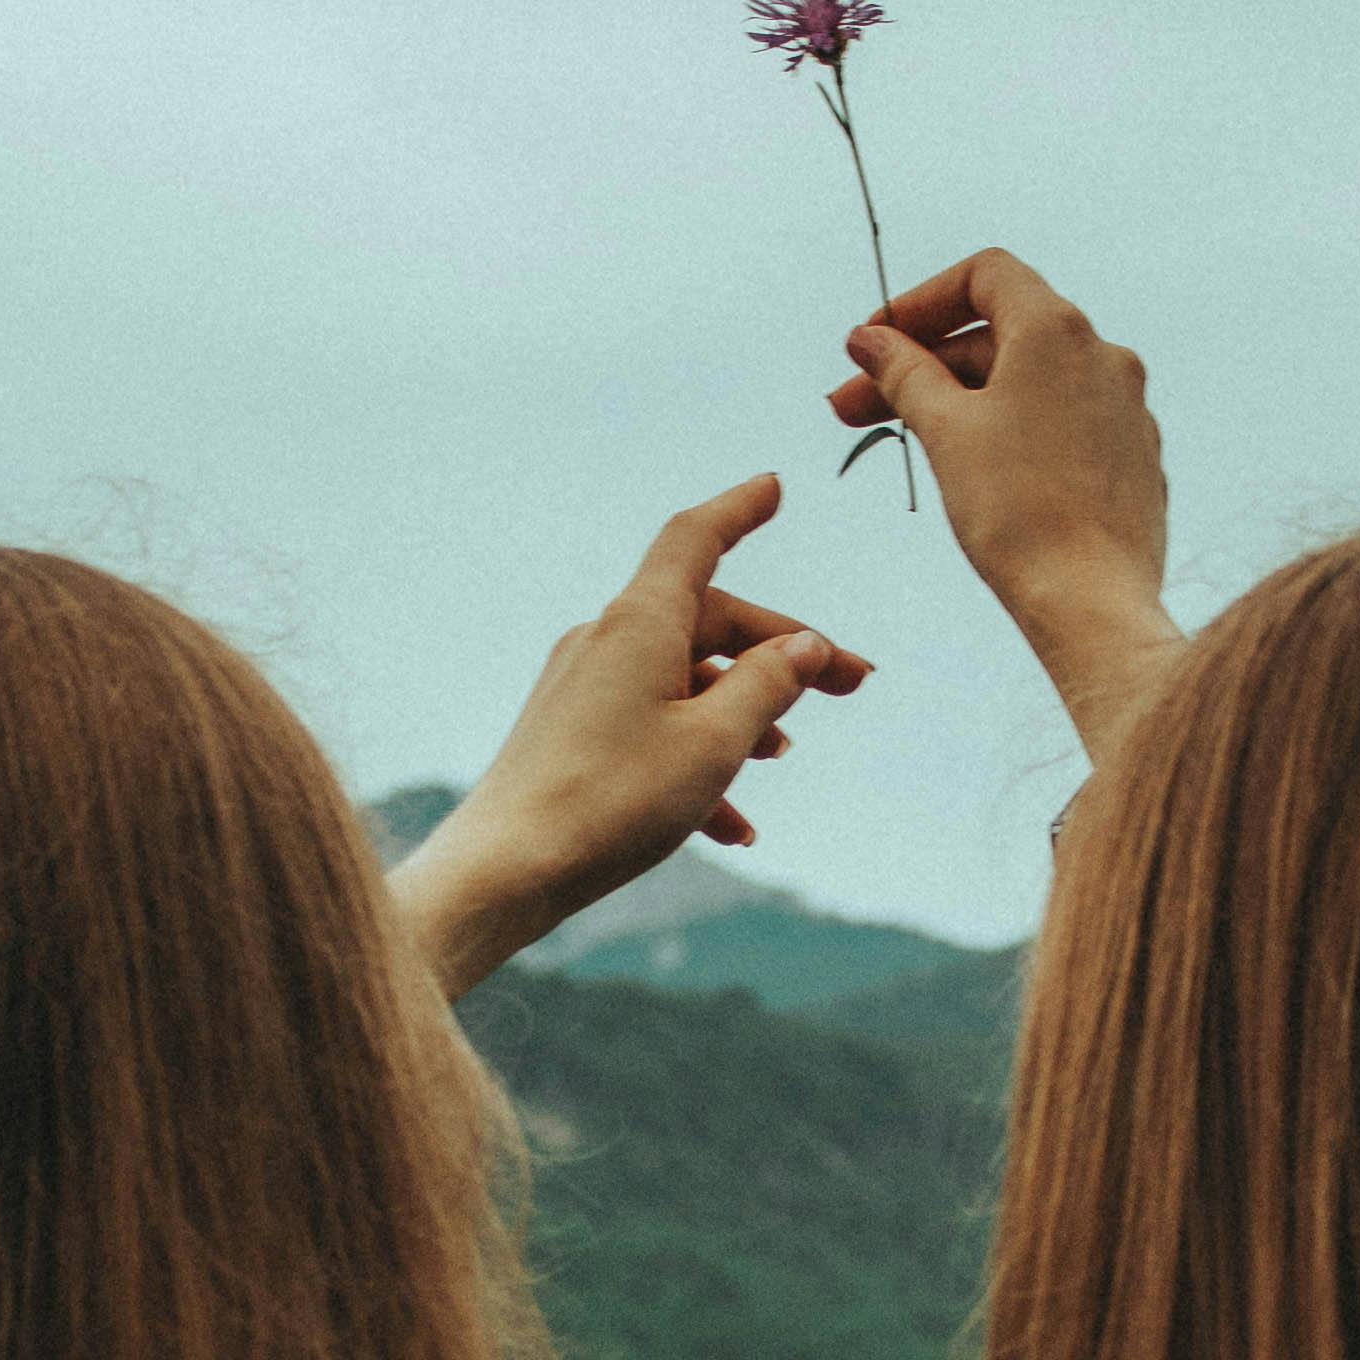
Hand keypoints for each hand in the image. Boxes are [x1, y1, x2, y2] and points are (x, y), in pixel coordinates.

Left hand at [389, 473, 871, 997]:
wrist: (506, 872)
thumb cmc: (611, 804)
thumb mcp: (714, 744)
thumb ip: (768, 686)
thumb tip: (803, 646)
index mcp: (640, 624)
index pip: (695, 541)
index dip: (738, 510)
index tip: (772, 487)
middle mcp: (606, 642)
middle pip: (707, 622)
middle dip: (781, 653)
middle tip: (853, 685)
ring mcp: (583, 689)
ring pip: (682, 681)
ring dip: (740, 711)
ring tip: (782, 756)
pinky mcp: (570, 735)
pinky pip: (648, 730)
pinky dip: (696, 763)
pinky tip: (732, 828)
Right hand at [829, 247, 1182, 765]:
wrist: (1092, 602)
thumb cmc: (1018, 513)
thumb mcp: (945, 431)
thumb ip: (905, 373)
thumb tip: (870, 340)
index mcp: (1058, 331)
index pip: (985, 276)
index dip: (919, 302)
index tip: (874, 343)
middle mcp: (1103, 356)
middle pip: (999, 336)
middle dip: (923, 365)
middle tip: (854, 407)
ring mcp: (1125, 408)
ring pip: (1028, 383)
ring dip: (961, 400)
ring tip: (905, 440)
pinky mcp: (1131, 458)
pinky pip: (1060, 423)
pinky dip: (1010, 430)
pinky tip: (974, 471)